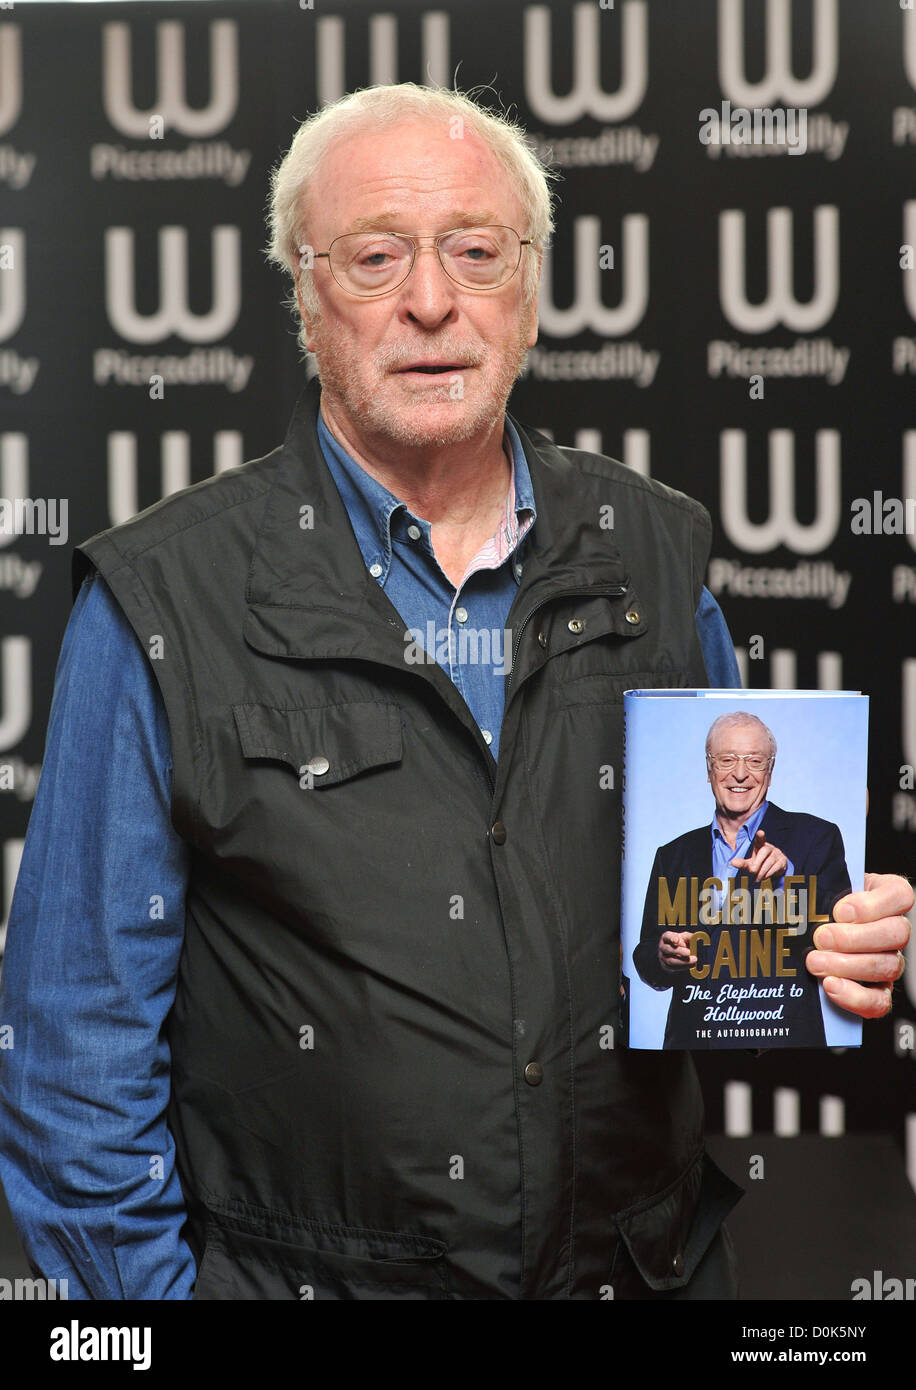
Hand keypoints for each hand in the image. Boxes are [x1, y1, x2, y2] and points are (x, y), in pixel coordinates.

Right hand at [659, 929, 697, 972]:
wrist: (681, 952)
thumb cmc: (683, 942)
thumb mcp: (686, 937)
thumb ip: (690, 937)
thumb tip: (694, 938)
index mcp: (666, 937)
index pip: (667, 936)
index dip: (672, 938)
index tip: (677, 940)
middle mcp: (662, 946)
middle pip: (668, 949)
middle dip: (679, 951)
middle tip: (689, 952)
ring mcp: (662, 957)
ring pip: (670, 961)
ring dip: (683, 961)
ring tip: (694, 960)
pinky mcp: (665, 965)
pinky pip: (673, 968)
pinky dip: (683, 967)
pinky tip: (691, 965)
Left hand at [730, 828, 787, 882]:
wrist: (775, 868)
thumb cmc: (760, 863)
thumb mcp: (751, 863)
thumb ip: (742, 863)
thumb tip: (732, 862)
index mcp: (760, 845)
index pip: (760, 839)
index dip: (760, 836)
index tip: (760, 832)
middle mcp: (769, 847)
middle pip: (763, 852)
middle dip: (757, 863)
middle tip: (753, 871)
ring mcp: (777, 854)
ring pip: (769, 861)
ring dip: (762, 872)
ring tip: (757, 878)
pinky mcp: (783, 861)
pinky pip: (775, 868)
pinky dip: (768, 874)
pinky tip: (764, 876)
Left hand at [806, 873, 911, 1017]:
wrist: (805, 932)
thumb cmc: (815, 905)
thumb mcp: (818, 887)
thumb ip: (817, 883)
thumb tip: (791, 879)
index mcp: (883, 896)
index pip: (900, 895)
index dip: (872, 904)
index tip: (839, 910)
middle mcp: (893, 929)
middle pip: (897, 933)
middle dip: (855, 938)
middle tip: (821, 938)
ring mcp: (889, 961)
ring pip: (888, 966)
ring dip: (848, 966)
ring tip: (815, 962)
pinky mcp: (878, 990)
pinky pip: (880, 1001)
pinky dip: (855, 996)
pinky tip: (830, 985)